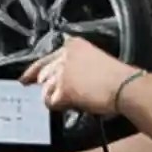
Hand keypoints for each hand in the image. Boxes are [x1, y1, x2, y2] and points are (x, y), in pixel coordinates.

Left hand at [21, 36, 141, 115]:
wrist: (125, 87)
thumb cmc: (118, 77)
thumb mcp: (95, 59)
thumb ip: (76, 62)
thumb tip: (65, 77)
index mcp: (73, 45)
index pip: (45, 58)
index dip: (33, 71)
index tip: (26, 78)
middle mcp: (63, 56)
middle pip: (42, 75)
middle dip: (46, 87)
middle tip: (55, 95)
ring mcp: (61, 73)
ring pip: (46, 90)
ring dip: (57, 97)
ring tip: (75, 99)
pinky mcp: (62, 90)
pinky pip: (51, 102)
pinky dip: (60, 106)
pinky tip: (75, 103)